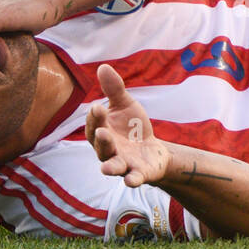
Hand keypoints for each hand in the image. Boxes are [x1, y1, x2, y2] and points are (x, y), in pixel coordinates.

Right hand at [84, 64, 169, 187]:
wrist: (153, 150)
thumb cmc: (132, 127)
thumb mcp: (126, 105)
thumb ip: (115, 90)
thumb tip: (103, 66)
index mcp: (102, 132)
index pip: (95, 124)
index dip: (95, 117)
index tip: (98, 107)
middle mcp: (108, 150)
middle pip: (100, 146)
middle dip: (101, 140)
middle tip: (103, 131)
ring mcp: (123, 163)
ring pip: (113, 166)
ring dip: (110, 166)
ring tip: (106, 168)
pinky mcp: (139, 173)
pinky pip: (133, 178)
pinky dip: (132, 180)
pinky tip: (131, 181)